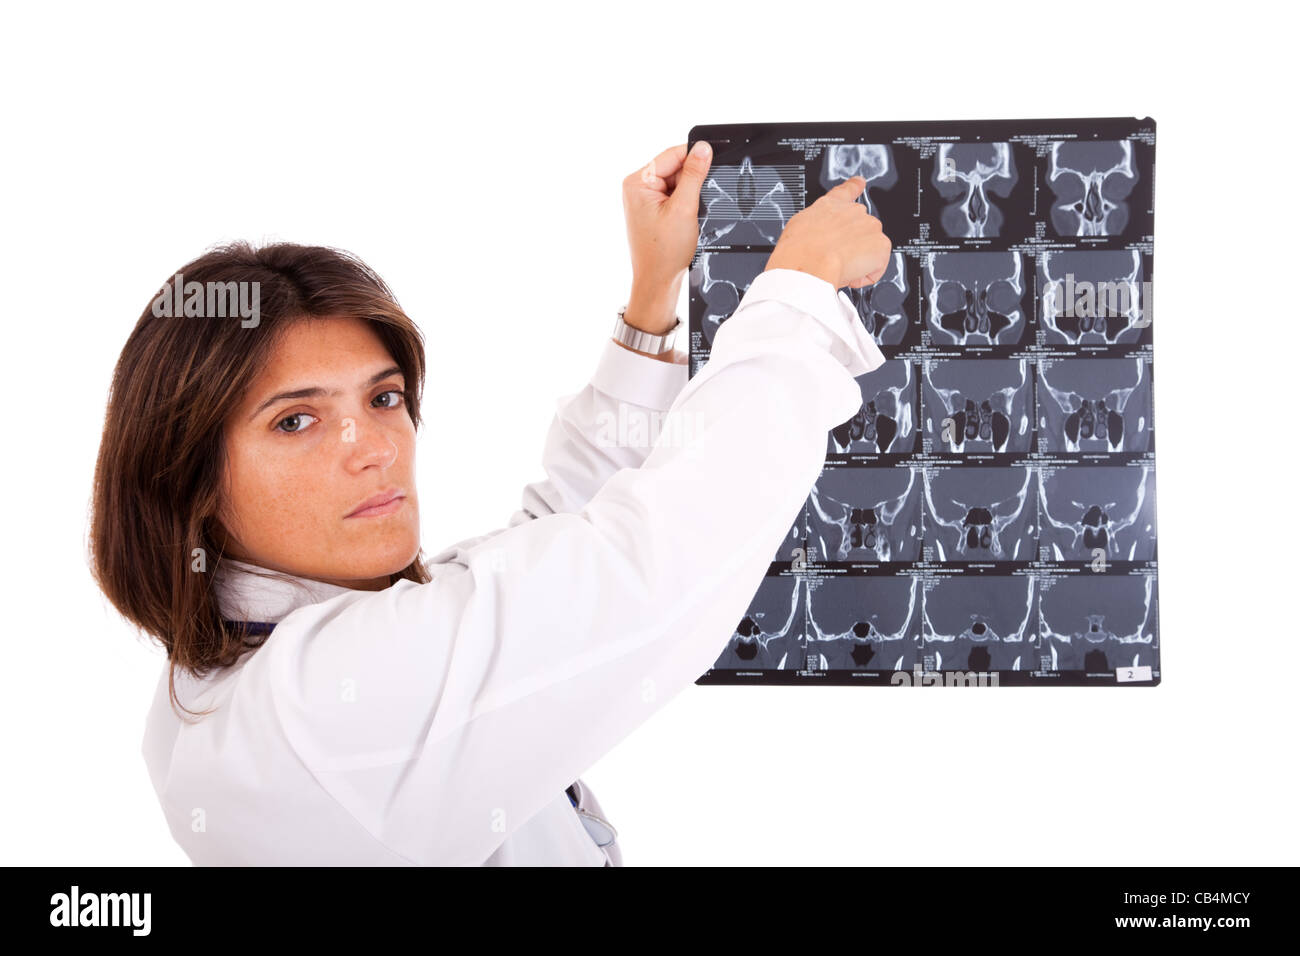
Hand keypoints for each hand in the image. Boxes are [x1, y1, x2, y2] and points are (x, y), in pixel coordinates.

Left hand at [621, 140, 712, 332]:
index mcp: (637, 182)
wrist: (658, 281)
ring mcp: (644, 200)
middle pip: (675, 168)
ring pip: (678, 183)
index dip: (695, 157)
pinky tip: (687, 220)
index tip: (715, 159)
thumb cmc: (664, 252)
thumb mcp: (684, 208)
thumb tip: (704, 148)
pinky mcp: (653, 211)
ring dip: (690, 196)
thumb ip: (694, 175)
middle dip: (692, 182)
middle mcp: (637, 188)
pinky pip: (675, 197)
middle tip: (696, 203)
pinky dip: (686, 205)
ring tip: (689, 216)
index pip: (672, 155)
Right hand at [764, 177, 891, 289]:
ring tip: (840, 267)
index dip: (855, 186)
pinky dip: (865, 276)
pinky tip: (849, 275)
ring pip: (871, 249)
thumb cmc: (798, 250)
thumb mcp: (799, 228)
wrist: (809, 263)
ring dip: (859, 261)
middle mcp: (853, 211)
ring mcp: (870, 226)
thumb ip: (816, 226)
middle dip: (853, 246)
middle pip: (861, 228)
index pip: (846, 191)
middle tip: (836, 258)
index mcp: (830, 205)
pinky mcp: (881, 244)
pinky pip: (877, 267)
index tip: (860, 182)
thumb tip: (819, 238)